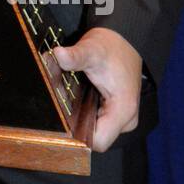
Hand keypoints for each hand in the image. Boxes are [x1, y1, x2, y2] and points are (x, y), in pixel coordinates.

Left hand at [52, 28, 142, 152]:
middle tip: (58, 102)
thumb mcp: (91, 50)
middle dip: (73, 123)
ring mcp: (121, 119)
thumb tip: (57, 54)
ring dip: (77, 117)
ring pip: (93, 130)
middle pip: (93, 137)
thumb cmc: (110, 47)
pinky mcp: (114, 114)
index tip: (60, 118)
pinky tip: (73, 98)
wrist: (124, 41)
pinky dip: (83, 112)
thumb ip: (75, 56)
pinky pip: (96, 122)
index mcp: (123, 110)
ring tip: (66, 97)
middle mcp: (125, 120)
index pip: (98, 142)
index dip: (78, 135)